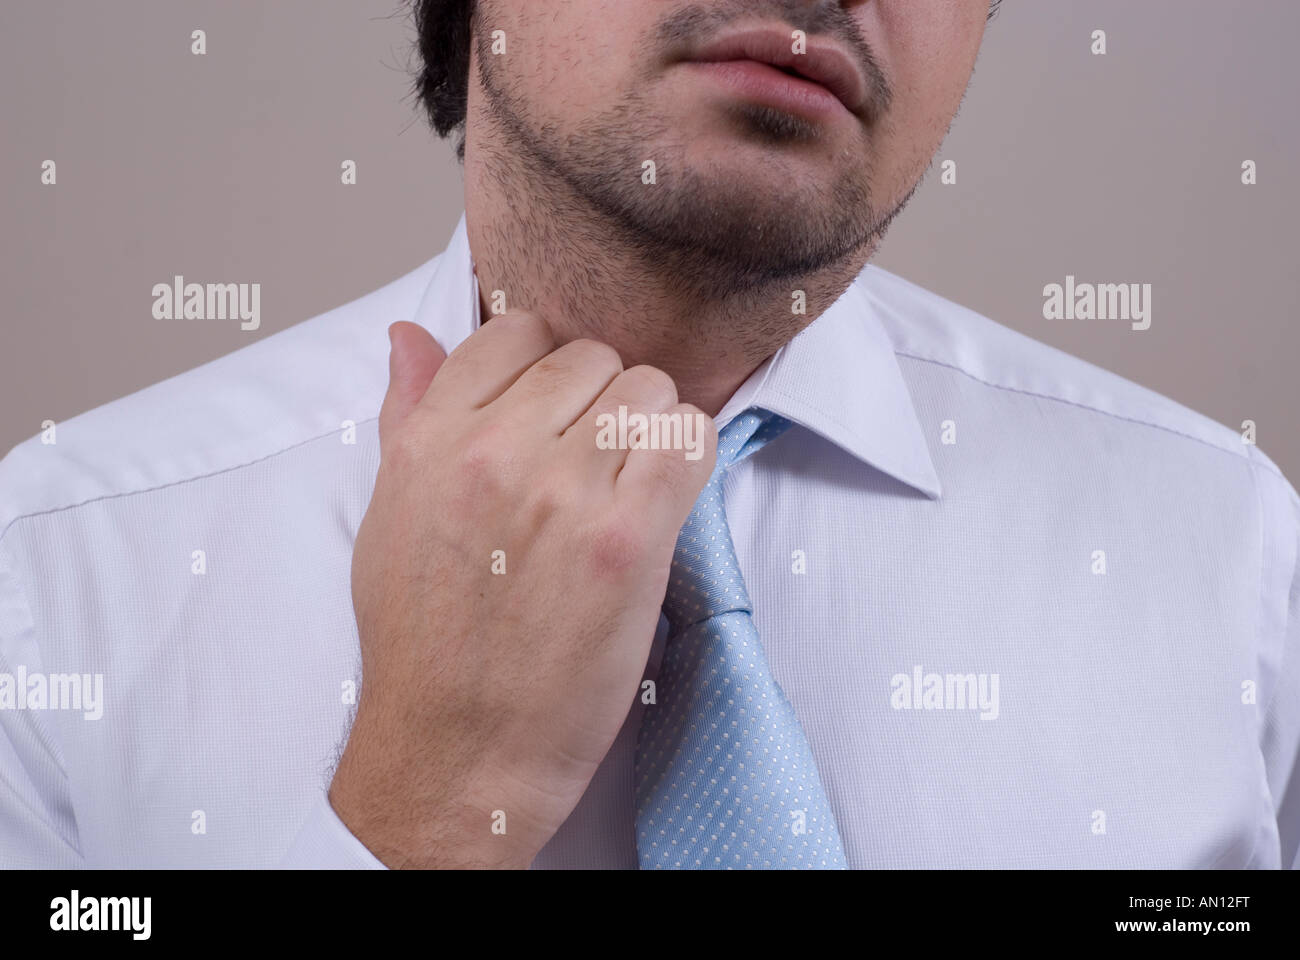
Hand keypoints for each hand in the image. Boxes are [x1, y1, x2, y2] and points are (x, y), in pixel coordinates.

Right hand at [329, 312, 714, 867]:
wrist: (460, 749)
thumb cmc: (423, 643)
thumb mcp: (389, 516)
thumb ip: (408, 414)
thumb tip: (410, 335)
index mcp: (431, 439)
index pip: (514, 329)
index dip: (547, 363)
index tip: (558, 407)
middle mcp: (493, 452)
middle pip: (592, 357)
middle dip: (602, 401)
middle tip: (595, 462)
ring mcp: (562, 491)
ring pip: (648, 389)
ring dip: (651, 429)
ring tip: (628, 485)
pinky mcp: (626, 537)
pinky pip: (690, 439)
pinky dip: (689, 458)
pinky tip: (662, 499)